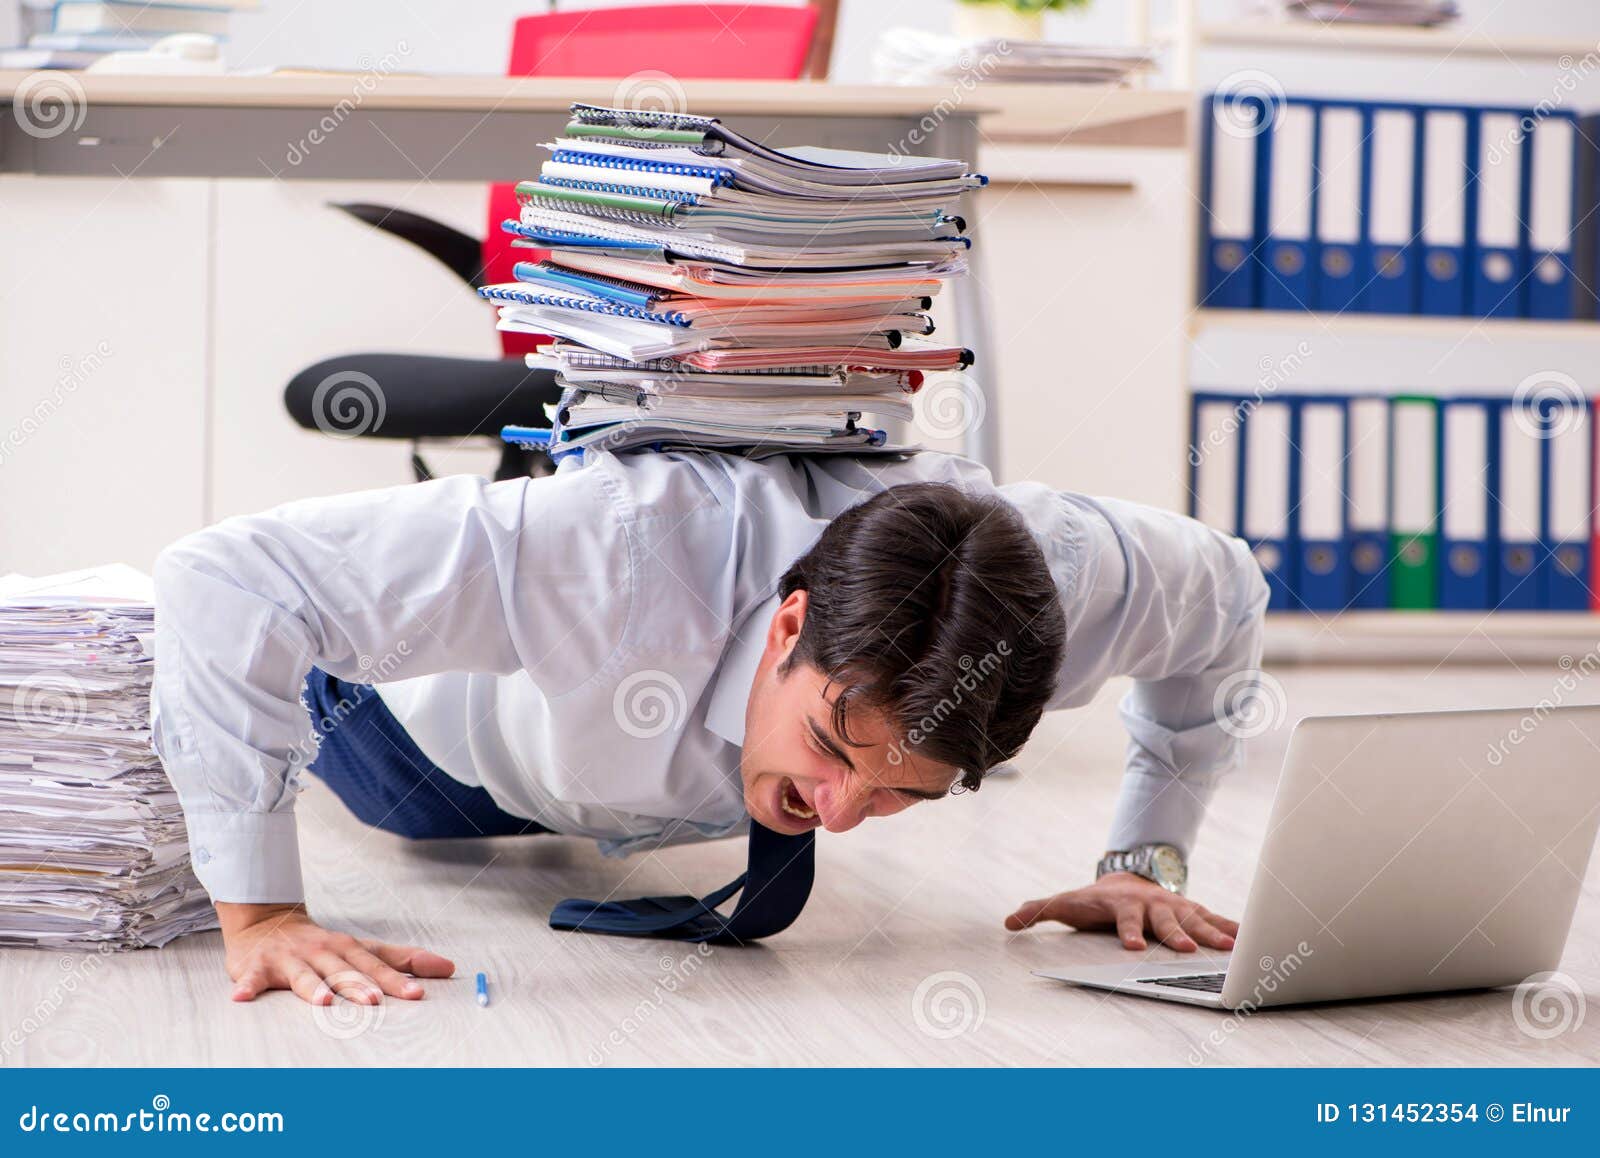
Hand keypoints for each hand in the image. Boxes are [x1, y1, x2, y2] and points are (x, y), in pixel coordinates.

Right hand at [217, 902, 454, 1004]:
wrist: (268, 921)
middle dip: (358, 984)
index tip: (417, 994)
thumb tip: (448, 967)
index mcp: (348, 949)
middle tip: (374, 999)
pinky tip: (241, 997)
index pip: (376, 965)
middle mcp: (322, 952)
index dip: (396, 979)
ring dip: (311, 987)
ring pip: (302, 975)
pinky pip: (252, 978)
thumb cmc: (323, 945)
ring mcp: (290, 958)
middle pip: (342, 970)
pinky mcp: (258, 966)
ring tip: (321, 1002)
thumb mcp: (362, 948)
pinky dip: (247, 986)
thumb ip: (402, 960)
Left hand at [1004, 873, 1238, 951]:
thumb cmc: (1094, 899)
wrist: (1126, 878)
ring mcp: (1176, 907)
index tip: (1133, 948)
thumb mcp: (1067, 902)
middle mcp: (1152, 906)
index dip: (1129, 933)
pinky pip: (1216, 919)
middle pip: (1166, 922)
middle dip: (1177, 936)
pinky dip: (1233, 928)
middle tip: (1186, 951)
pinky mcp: (1193, 912)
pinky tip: (1251, 941)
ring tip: (1230, 950)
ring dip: (1213, 934)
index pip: (1126, 922)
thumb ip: (1038, 910)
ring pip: (1196, 920)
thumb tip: (1008, 922)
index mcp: (1123, 907)